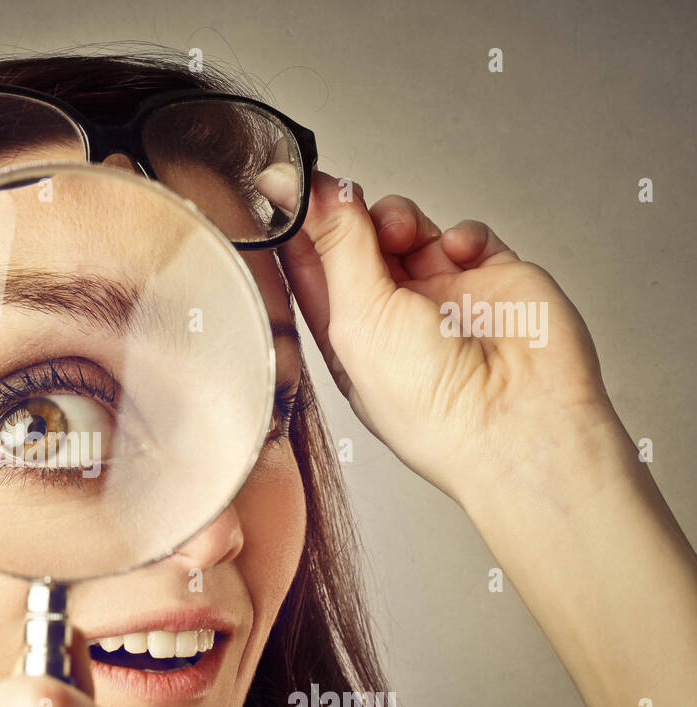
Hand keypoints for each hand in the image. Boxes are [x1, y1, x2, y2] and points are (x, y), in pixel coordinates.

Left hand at [277, 170, 619, 506]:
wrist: (519, 420)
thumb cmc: (430, 403)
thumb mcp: (359, 318)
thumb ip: (337, 248)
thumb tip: (305, 195)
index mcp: (348, 337)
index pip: (314, 271)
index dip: (302, 228)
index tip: (290, 185)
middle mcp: (393, 318)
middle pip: (359, 243)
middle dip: (351, 215)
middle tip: (347, 199)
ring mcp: (444, 298)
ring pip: (410, 232)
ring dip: (399, 219)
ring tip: (401, 231)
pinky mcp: (494, 281)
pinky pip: (469, 236)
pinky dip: (461, 232)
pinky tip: (458, 250)